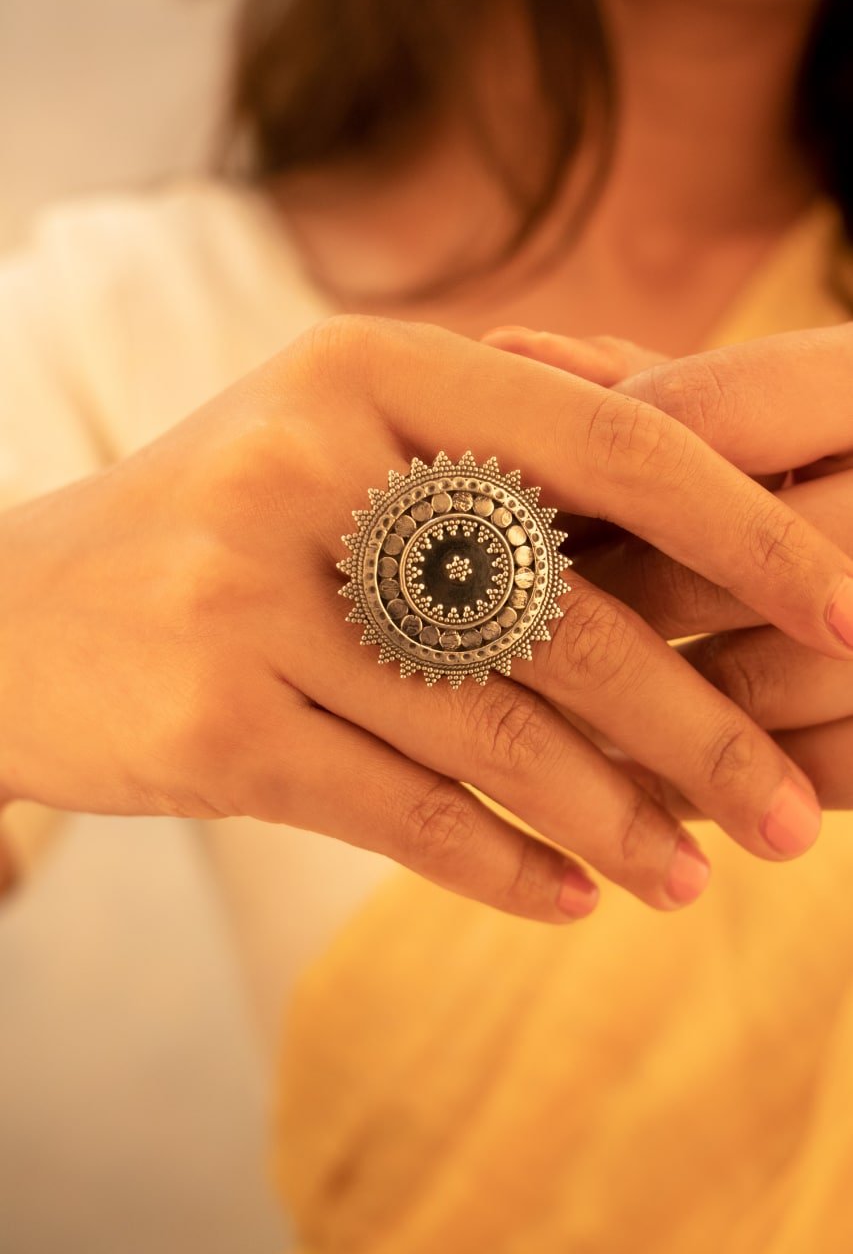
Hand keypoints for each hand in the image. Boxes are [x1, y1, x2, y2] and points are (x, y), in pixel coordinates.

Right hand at [1, 316, 850, 921]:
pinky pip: (401, 810)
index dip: (747, 532)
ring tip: (691, 878)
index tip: (844, 615)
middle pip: (565, 612)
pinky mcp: (211, 723)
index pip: (611, 440)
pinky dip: (502, 862)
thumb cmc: (218, 525)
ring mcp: (248, 597)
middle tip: (792, 815)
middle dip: (701, 726)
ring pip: (492, 732)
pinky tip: (571, 896)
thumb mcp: (343, 435)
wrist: (15, 613)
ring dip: (614, 820)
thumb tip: (688, 477)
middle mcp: (306, 467)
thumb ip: (499, 430)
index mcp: (367, 370)